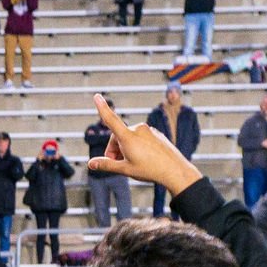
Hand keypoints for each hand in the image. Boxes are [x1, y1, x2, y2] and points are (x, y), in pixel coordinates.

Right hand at [86, 91, 202, 194]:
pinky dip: (136, 147)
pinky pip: (140, 139)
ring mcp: (148, 130)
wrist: (175, 170)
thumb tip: (91, 164)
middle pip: (117, 137)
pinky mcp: (155, 133)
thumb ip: (106, 165)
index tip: (97, 96)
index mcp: (128, 137)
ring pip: (128, 138)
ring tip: (132, 163)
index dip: (102, 108)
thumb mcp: (124, 169)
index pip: (111, 120)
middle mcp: (138, 130)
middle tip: (117, 164)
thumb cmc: (150, 170)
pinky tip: (143, 159)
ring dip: (125, 149)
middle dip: (114, 150)